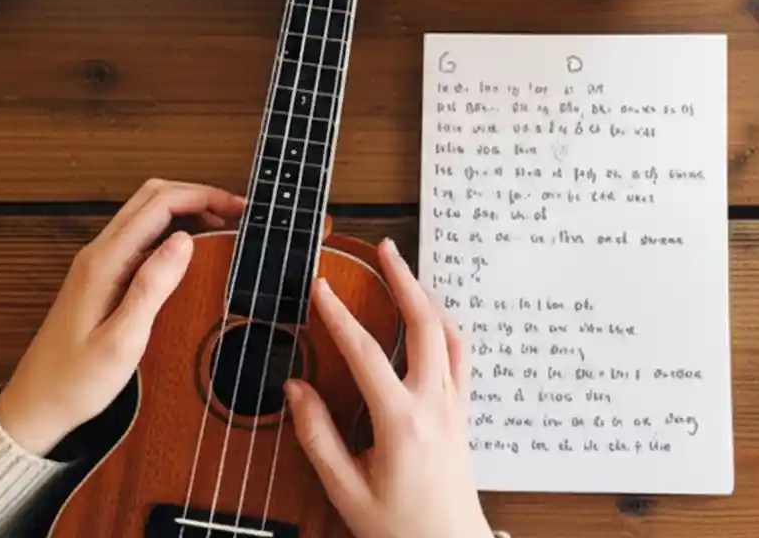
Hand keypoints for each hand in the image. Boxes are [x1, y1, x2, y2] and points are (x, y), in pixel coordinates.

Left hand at [0, 179, 244, 455]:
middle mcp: (98, 254)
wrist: (36, 405)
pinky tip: (192, 250)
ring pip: (145, 213)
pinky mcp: (101, 277)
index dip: (202, 196)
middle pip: (150, 197)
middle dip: (197, 194)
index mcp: (104, 263)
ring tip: (222, 225)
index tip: (238, 208)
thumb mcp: (122, 341)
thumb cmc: (76, 381)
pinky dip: (172, 230)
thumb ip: (152, 287)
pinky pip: (140, 237)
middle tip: (236, 211)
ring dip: (184, 208)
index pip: (158, 205)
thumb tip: (184, 240)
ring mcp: (98, 264)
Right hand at [286, 239, 490, 537]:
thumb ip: (317, 436)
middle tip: (384, 249)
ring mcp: (455, 405)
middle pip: (424, 324)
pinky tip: (430, 317)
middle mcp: (435, 404)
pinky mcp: (463, 412)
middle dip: (403, 280)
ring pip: (448, 334)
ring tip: (405, 271)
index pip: (366, 353)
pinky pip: (459, 355)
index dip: (338, 316)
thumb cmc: (399, 527)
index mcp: (402, 422)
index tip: (319, 287)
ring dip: (427, 297)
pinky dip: (444, 326)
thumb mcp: (345, 489)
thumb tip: (295, 388)